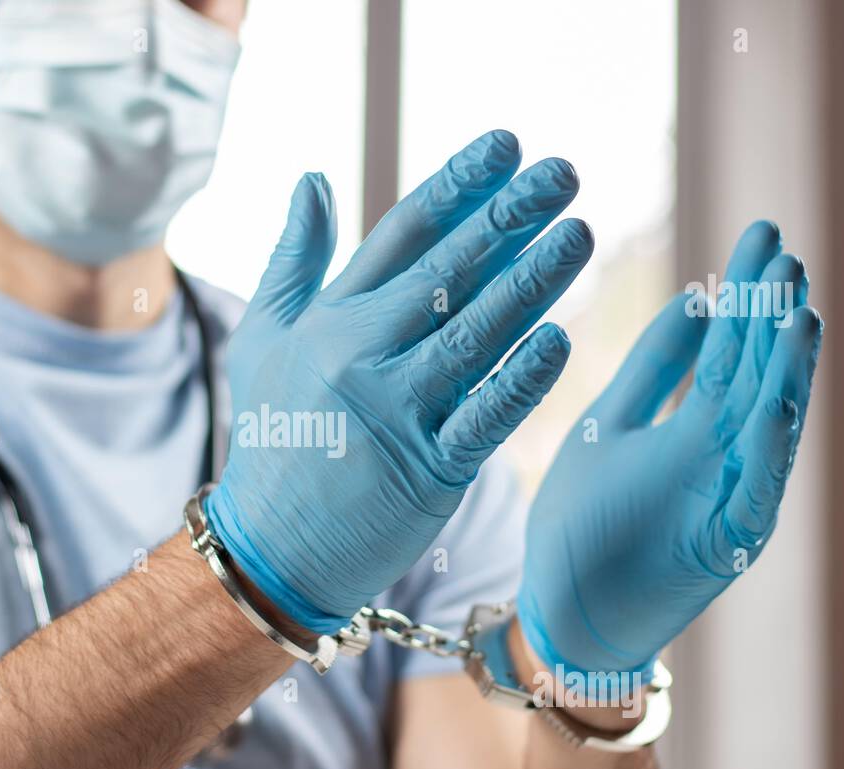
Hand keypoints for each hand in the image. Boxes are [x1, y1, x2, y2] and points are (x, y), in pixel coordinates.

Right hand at [207, 131, 594, 631]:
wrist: (271, 547)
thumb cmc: (275, 437)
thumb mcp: (264, 339)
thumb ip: (294, 259)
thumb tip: (313, 178)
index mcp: (330, 319)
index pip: (402, 234)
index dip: (458, 185)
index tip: (507, 145)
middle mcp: (361, 355)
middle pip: (446, 272)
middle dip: (508, 218)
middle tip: (565, 172)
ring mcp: (395, 412)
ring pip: (474, 335)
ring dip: (531, 283)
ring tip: (580, 235)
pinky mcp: (428, 470)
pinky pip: (484, 417)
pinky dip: (522, 380)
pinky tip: (561, 339)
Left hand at [517, 220, 821, 676]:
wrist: (562, 614)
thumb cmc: (584, 521)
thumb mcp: (612, 425)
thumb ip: (654, 368)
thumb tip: (697, 294)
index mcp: (694, 424)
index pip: (728, 344)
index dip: (746, 291)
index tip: (762, 232)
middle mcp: (722, 456)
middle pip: (753, 375)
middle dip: (770, 315)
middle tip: (784, 249)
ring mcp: (726, 500)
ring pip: (767, 427)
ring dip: (785, 372)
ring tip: (797, 309)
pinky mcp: (722, 547)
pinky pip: (754, 493)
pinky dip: (770, 448)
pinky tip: (780, 399)